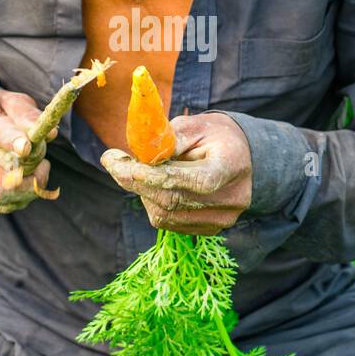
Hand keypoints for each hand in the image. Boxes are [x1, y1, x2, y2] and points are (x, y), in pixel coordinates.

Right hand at [0, 88, 58, 212]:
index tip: (26, 148)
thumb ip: (29, 115)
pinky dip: (9, 199)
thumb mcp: (13, 103)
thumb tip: (50, 135)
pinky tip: (8, 180)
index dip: (11, 141)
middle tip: (43, 167)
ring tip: (26, 170)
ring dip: (23, 191)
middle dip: (30, 183)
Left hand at [100, 112, 251, 234]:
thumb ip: (169, 139)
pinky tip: (153, 184)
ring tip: (137, 168)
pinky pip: (168, 222)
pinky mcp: (208, 229)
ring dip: (142, 191)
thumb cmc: (216, 136)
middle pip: (174, 199)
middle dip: (135, 181)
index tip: (126, 165)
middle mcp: (230, 199)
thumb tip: (138, 157)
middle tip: (111, 160)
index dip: (158, 176)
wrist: (243, 159)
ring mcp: (220, 219)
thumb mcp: (195, 126)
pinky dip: (152, 202)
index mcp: (232, 167)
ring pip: (165, 214)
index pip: (196, 181)